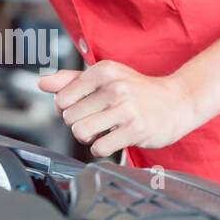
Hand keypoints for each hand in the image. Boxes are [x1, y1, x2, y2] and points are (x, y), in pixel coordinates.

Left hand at [38, 60, 202, 157]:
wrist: (178, 101)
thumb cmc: (137, 89)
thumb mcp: (105, 76)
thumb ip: (71, 80)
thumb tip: (42, 84)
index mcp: (103, 71)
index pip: (61, 97)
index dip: (64, 108)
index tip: (79, 108)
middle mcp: (114, 87)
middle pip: (69, 117)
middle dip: (77, 123)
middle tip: (94, 120)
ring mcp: (126, 109)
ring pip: (80, 131)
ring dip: (87, 137)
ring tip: (100, 131)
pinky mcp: (136, 130)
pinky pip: (100, 147)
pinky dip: (101, 148)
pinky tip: (112, 139)